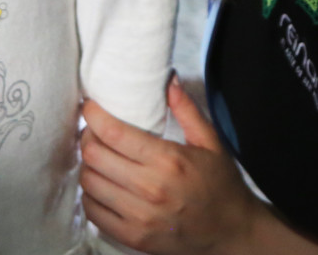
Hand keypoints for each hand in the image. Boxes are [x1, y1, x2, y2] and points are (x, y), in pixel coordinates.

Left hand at [81, 76, 259, 253]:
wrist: (230, 232)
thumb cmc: (220, 184)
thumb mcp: (210, 141)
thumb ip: (186, 109)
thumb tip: (168, 78)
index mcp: (168, 160)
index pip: (114, 133)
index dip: (94, 115)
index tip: (90, 106)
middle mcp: (150, 189)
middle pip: (95, 156)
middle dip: (87, 136)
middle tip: (93, 129)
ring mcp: (139, 218)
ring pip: (90, 183)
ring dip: (88, 165)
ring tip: (97, 155)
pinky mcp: (133, 238)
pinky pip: (93, 212)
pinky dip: (90, 195)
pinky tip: (101, 184)